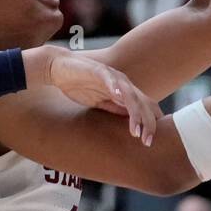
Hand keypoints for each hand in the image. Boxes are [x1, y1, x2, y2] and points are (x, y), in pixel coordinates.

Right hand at [38, 48, 162, 147]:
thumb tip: (131, 122)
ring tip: (135, 130)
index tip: (149, 142)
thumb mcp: (100, 103)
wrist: (60, 68)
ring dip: (135, 113)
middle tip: (147, 142)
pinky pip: (110, 79)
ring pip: (130, 95)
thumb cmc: (79, 85)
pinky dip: (116, 88)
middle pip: (143, 103)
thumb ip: (116, 109)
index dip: (150, 124)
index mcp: (124, 92)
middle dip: (147, 123)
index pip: (145, 108)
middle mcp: (123, 84)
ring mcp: (112, 77)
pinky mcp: (98, 71)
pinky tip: (120, 98)